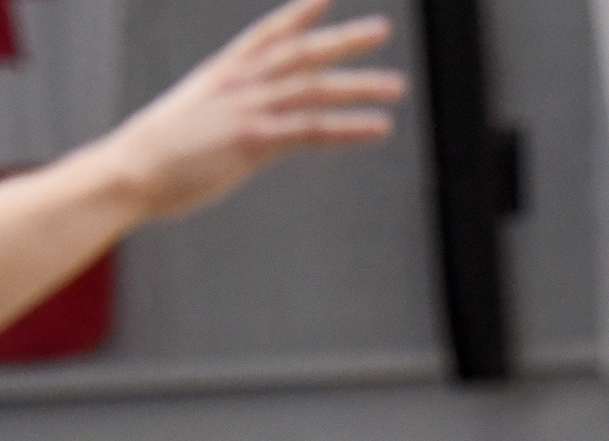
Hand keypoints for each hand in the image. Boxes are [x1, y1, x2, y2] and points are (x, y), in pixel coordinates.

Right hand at [96, 0, 405, 219]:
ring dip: (359, 86)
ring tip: (397, 85)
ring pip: (314, 88)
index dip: (298, 13)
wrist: (127, 171)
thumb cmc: (158, 151)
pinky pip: (313, 130)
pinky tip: (380, 127)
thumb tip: (254, 122)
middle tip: (381, 29)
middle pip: (300, 53)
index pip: (267, 33)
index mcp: (223, 73)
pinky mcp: (254, 140)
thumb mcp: (196, 116)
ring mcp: (248, 109)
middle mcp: (239, 83)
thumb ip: (230, 110)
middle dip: (342, 39)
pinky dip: (350, 127)